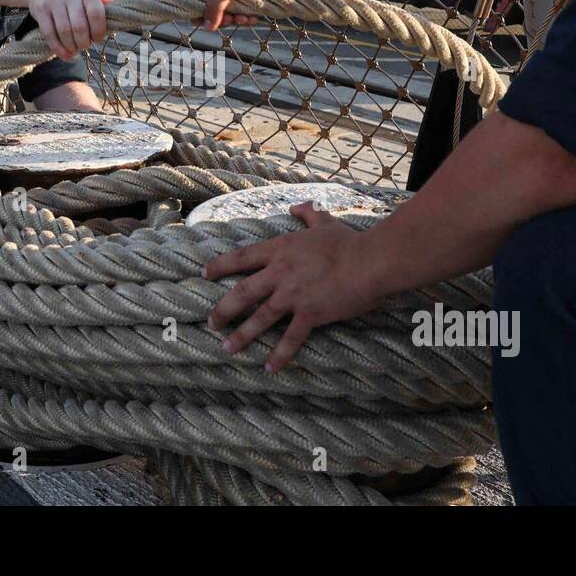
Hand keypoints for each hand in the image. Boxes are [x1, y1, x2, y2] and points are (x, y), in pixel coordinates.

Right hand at [28, 0, 111, 60]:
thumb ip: (104, 6)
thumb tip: (122, 16)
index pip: (96, 14)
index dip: (98, 31)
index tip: (97, 39)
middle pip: (79, 27)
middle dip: (83, 42)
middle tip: (84, 46)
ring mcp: (54, 2)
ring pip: (64, 31)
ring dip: (71, 46)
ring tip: (75, 50)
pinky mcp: (40, 10)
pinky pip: (49, 34)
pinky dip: (58, 48)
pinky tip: (65, 54)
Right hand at [190, 0, 287, 30]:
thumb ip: (213, 8)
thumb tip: (207, 27)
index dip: (196, 12)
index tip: (205, 22)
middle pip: (210, 11)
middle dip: (221, 19)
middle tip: (230, 19)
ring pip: (226, 15)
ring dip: (235, 20)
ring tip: (244, 18)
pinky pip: (240, 14)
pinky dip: (245, 18)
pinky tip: (252, 17)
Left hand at [204, 203, 387, 371]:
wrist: (370, 261)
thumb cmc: (349, 242)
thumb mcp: (324, 221)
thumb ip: (307, 214)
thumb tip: (296, 207)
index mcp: (281, 250)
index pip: (242, 257)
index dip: (221, 265)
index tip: (205, 273)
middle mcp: (280, 273)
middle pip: (242, 293)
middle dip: (223, 310)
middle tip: (211, 322)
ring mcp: (293, 295)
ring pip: (259, 319)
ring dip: (241, 336)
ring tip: (227, 348)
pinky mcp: (310, 314)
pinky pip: (290, 338)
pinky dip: (279, 354)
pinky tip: (269, 367)